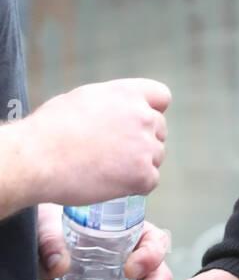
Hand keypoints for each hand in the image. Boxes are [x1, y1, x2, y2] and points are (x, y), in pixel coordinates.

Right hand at [21, 78, 169, 205]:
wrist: (36, 158)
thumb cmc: (49, 129)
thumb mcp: (83, 99)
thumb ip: (110, 104)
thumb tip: (115, 113)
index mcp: (128, 93)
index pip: (161, 97)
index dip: (151, 110)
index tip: (137, 123)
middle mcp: (142, 116)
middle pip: (160, 130)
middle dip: (142, 140)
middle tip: (114, 153)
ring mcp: (144, 146)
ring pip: (156, 157)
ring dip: (139, 164)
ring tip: (106, 169)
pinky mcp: (141, 175)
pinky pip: (150, 181)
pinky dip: (134, 186)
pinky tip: (111, 183)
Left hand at [37, 203, 172, 279]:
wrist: (39, 246)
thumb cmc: (50, 226)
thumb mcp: (47, 227)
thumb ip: (51, 241)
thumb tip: (59, 265)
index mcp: (130, 230)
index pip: (154, 241)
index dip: (150, 256)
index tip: (129, 269)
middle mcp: (136, 254)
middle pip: (159, 274)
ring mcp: (129, 278)